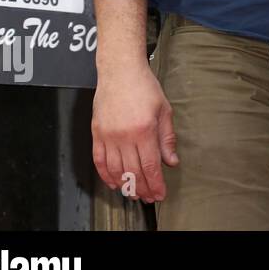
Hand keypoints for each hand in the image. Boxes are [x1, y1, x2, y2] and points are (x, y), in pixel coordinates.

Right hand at [91, 60, 178, 202]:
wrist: (120, 72)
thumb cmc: (143, 87)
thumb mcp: (164, 111)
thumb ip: (167, 139)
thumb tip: (171, 161)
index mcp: (144, 131)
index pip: (150, 166)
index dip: (155, 184)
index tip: (160, 194)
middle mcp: (124, 136)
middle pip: (132, 172)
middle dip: (142, 189)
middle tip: (149, 198)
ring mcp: (108, 136)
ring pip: (115, 170)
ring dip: (125, 185)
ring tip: (134, 193)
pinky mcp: (96, 133)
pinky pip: (99, 161)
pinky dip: (106, 175)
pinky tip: (114, 182)